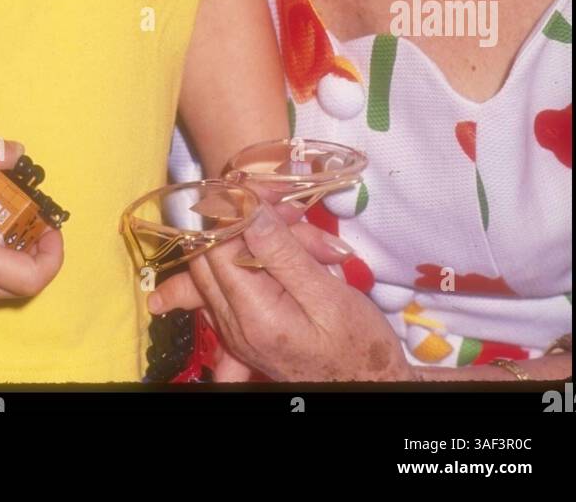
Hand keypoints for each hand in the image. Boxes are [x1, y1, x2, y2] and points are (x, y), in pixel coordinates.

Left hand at [149, 201, 412, 381]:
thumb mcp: (328, 297)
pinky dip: (254, 256)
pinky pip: (230, 279)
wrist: (366, 385)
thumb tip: (246, 209)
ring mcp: (232, 325)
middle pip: (209, 249)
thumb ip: (283, 253)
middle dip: (243, 218)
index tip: (269, 190)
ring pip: (219, 260)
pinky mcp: (240, 324)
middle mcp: (231, 321)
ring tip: (307, 237)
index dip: (236, 208)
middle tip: (288, 208)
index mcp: (251, 313)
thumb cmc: (357, 345)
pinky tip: (289, 248)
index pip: (215, 243)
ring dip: (255, 236)